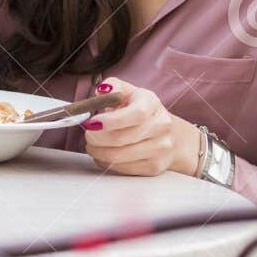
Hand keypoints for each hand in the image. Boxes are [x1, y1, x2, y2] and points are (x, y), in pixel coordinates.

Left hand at [82, 78, 200, 177]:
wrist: (169, 134)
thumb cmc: (140, 111)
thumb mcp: (128, 92)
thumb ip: (113, 87)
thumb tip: (102, 90)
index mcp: (152, 103)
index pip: (135, 114)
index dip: (111, 121)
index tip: (92, 123)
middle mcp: (161, 125)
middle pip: (122, 138)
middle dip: (97, 139)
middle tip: (88, 136)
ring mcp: (161, 148)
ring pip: (120, 156)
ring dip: (98, 152)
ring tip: (92, 145)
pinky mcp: (155, 167)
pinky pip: (123, 169)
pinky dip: (107, 163)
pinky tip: (103, 154)